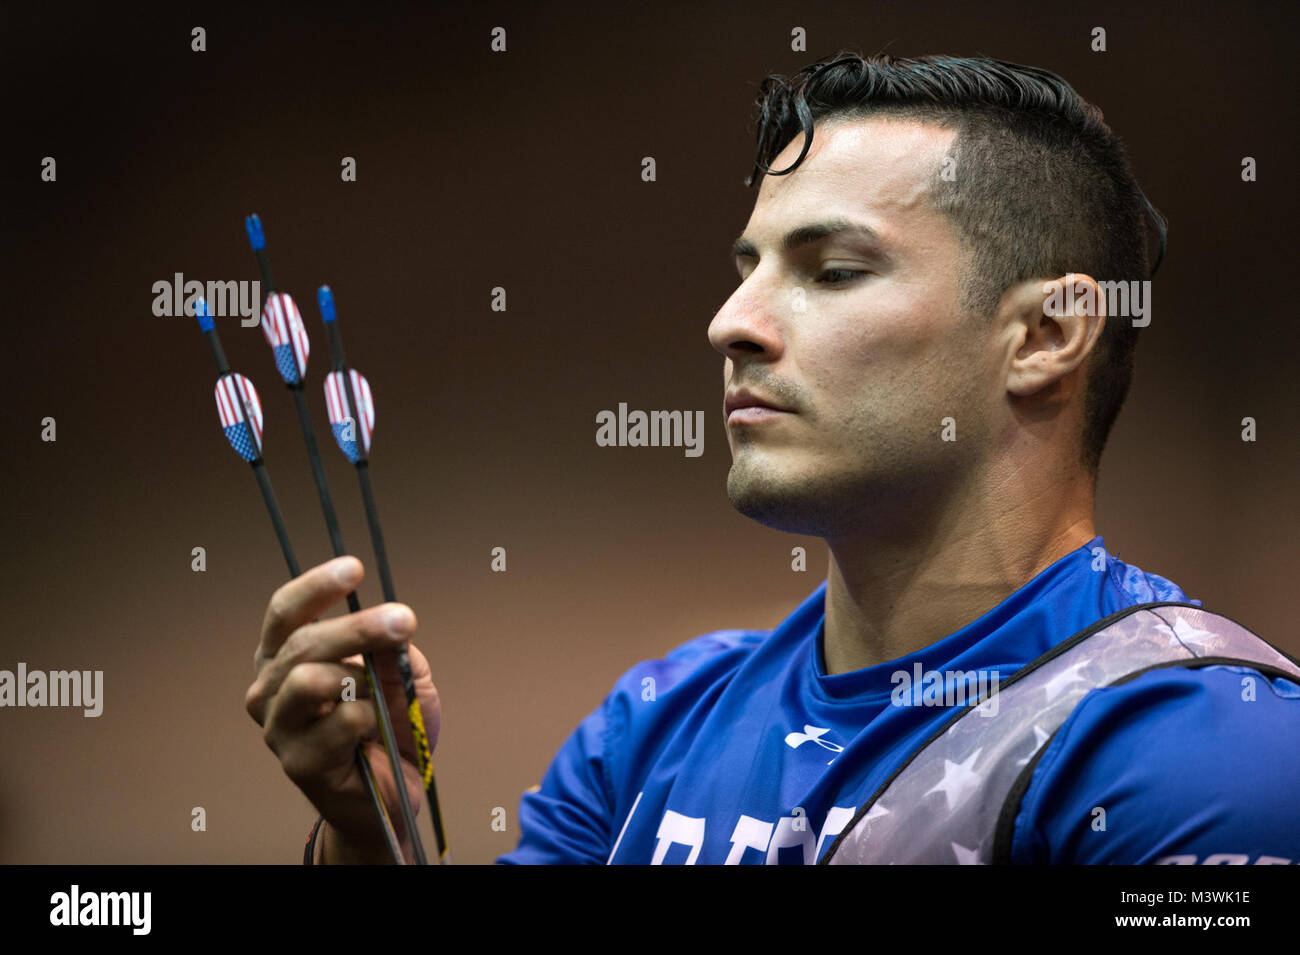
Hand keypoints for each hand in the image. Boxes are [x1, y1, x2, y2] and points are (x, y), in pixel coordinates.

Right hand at [245, 555, 439, 862]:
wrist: (394, 794)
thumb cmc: (392, 727)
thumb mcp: (402, 676)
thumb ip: (393, 650)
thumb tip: (392, 628)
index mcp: (286, 657)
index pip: (286, 612)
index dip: (316, 587)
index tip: (354, 567)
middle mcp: (271, 689)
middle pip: (303, 643)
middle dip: (357, 626)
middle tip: (404, 618)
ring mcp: (279, 727)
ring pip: (309, 679)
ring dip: (361, 675)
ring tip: (385, 692)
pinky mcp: (298, 762)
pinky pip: (340, 722)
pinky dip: (370, 717)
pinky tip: (377, 730)